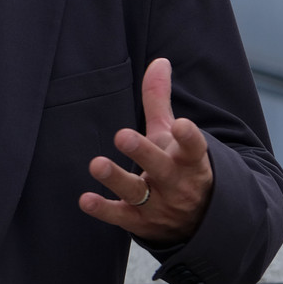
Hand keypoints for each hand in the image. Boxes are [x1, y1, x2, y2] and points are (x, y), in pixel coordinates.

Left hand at [78, 58, 213, 244]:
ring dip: (116, 179)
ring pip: (138, 193)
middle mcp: (175, 183)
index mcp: (189, 160)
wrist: (197, 222)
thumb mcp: (171, 135)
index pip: (194, 148)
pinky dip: (103, 210)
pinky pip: (121, 216)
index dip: (189, 138)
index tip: (182, 125)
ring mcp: (158, 205)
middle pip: (160, 168)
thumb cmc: (178, 166)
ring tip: (96, 164)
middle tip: (122, 136)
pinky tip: (85, 199)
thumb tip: (158, 61)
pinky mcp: (140, 222)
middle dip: (142, 153)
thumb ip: (160, 100)